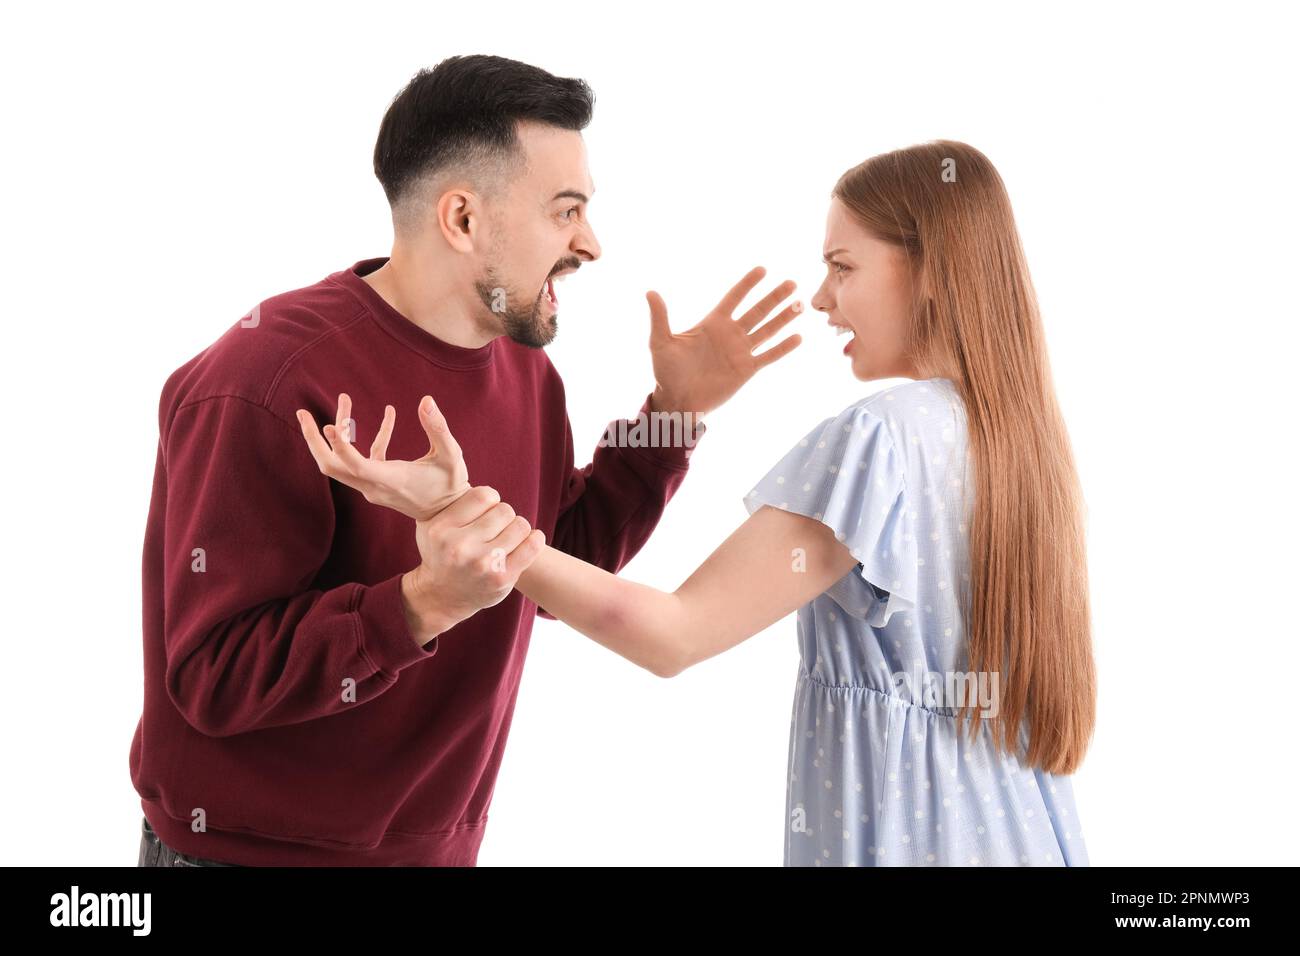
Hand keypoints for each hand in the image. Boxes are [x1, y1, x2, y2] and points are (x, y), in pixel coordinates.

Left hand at [296, 393, 469, 521]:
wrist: (447, 515)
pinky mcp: (376, 483)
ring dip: (337, 434)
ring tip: (344, 400)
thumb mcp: (451, 456)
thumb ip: (438, 428)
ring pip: (340, 463)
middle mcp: (375, 486)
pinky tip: (388, 414)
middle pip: (331, 467)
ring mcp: (372, 486)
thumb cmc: (452, 485)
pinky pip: (363, 459)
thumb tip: (426, 400)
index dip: (341, 446)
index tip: (329, 424)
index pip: (357, 466)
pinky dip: (367, 439)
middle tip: (302, 413)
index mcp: (392, 480)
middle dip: (313, 440)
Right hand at [406, 486, 546, 632]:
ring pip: (521, 524)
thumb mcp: (432, 526)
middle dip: (504, 516)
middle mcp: (460, 547)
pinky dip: (535, 539)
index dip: (490, 499)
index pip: (484, 495)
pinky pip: (532, 545)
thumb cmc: (441, 553)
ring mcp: (483, 564)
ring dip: (518, 528)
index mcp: (441, 529)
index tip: (487, 509)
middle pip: (505, 509)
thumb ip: (451, 502)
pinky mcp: (502, 578)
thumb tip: (471, 472)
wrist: (442, 596)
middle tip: (496, 527)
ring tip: (507, 536)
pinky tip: (528, 540)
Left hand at [646, 266, 803, 417]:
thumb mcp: (660, 342)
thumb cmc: (666, 372)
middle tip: (791, 282)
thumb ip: (660, 317)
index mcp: (712, 323)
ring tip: (800, 304)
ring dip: (784, 317)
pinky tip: (798, 337)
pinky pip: (769, 356)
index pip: (734, 297)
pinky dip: (783, 348)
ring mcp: (740, 351)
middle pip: (757, 311)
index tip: (762, 269)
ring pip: (767, 330)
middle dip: (774, 297)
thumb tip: (650, 292)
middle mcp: (730, 334)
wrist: (678, 401)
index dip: (747, 284)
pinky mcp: (747, 370)